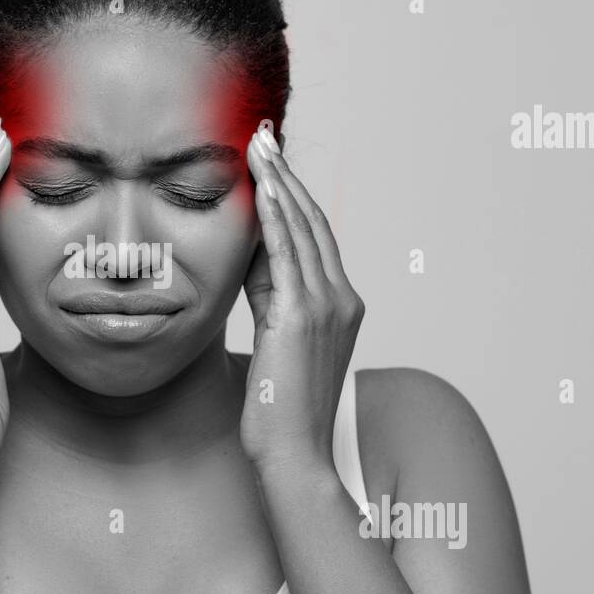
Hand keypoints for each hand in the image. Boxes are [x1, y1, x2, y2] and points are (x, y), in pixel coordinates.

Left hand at [239, 126, 364, 475]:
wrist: (293, 455)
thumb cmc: (279, 412)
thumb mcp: (275, 342)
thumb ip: (268, 299)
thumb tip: (250, 259)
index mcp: (342, 307)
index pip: (316, 238)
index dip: (295, 196)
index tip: (275, 163)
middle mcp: (343, 300)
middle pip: (314, 222)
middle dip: (288, 176)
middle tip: (264, 137)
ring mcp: (329, 306)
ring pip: (304, 228)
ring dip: (281, 182)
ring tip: (259, 146)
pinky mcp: (304, 315)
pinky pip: (289, 252)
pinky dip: (279, 214)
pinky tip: (265, 185)